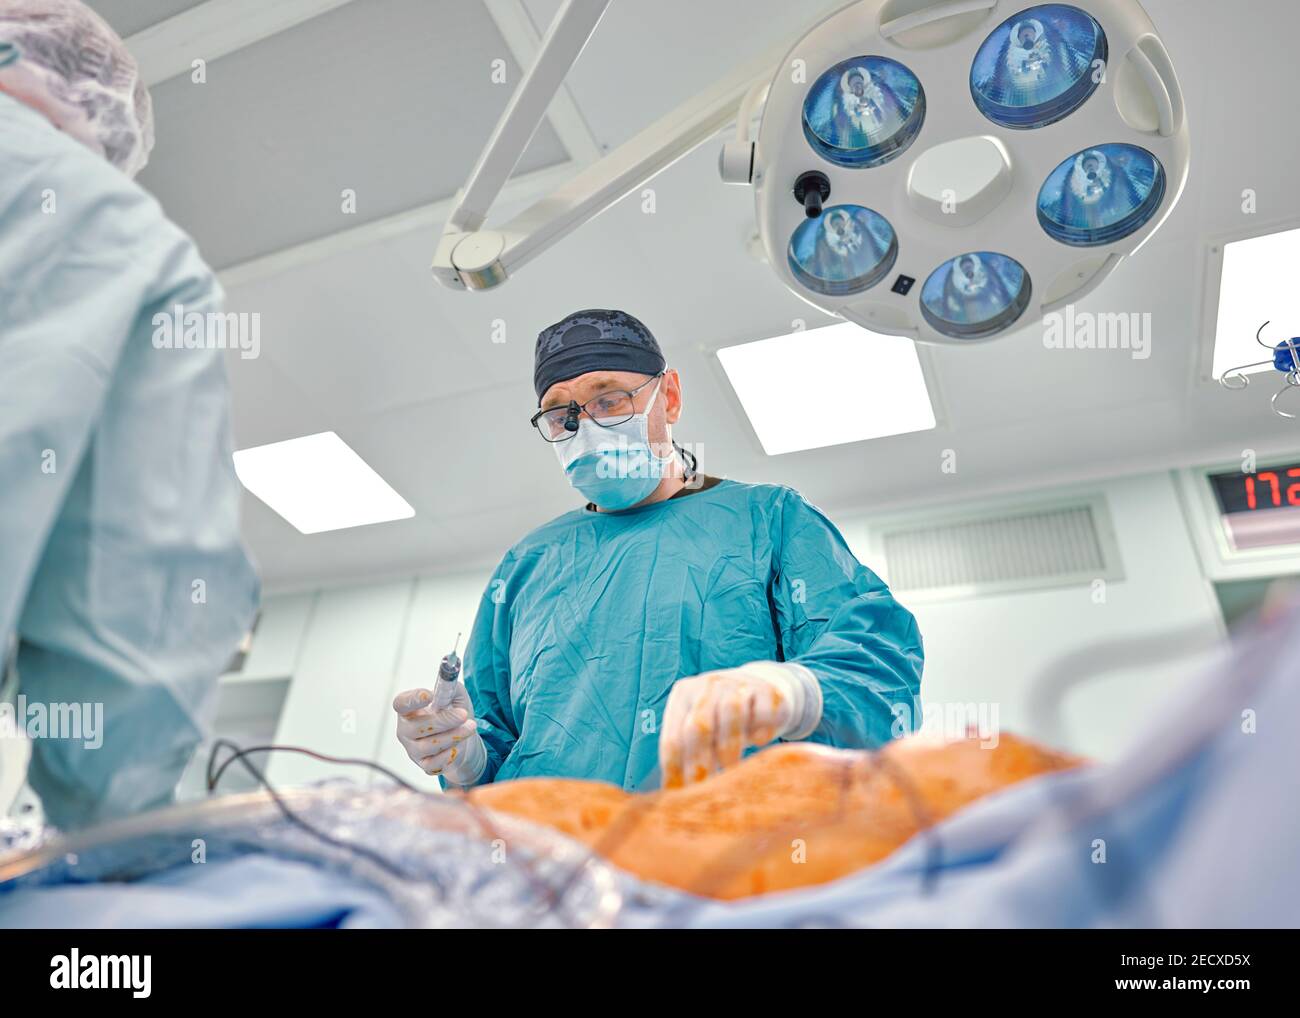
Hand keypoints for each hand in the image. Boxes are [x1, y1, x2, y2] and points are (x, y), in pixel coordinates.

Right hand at [393, 683, 485, 784]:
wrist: (463, 739)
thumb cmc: (454, 713)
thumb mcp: (455, 697)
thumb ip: (451, 688)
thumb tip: (450, 682)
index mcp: (409, 709)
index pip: (401, 703)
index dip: (412, 700)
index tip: (430, 695)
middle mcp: (406, 729)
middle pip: (416, 727)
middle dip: (443, 720)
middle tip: (463, 714)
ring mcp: (413, 749)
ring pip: (428, 745)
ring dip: (452, 735)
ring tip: (470, 727)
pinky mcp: (424, 764)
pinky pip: (434, 763)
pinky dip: (449, 754)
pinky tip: (460, 745)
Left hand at [659, 661, 819, 787]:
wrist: (761, 686)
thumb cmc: (722, 719)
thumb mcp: (702, 730)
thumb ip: (688, 754)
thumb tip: (674, 796)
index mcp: (683, 695)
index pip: (673, 738)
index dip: (676, 771)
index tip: (682, 798)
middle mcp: (707, 684)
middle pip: (699, 727)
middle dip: (701, 764)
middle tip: (706, 790)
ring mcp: (738, 683)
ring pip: (730, 713)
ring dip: (729, 748)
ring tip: (731, 768)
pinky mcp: (768, 689)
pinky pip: (763, 713)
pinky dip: (761, 732)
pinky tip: (759, 743)